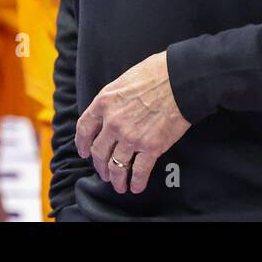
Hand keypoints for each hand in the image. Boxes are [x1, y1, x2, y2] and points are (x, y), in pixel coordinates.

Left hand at [75, 51, 190, 193]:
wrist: (180, 81)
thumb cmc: (155, 74)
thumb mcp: (122, 81)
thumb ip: (112, 100)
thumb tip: (110, 111)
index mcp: (104, 103)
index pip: (84, 128)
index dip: (82, 143)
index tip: (84, 152)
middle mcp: (113, 123)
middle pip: (99, 151)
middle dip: (100, 166)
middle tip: (104, 172)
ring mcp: (131, 137)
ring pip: (116, 165)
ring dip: (116, 179)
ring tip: (119, 185)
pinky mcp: (151, 147)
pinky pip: (138, 171)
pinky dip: (136, 182)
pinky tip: (136, 187)